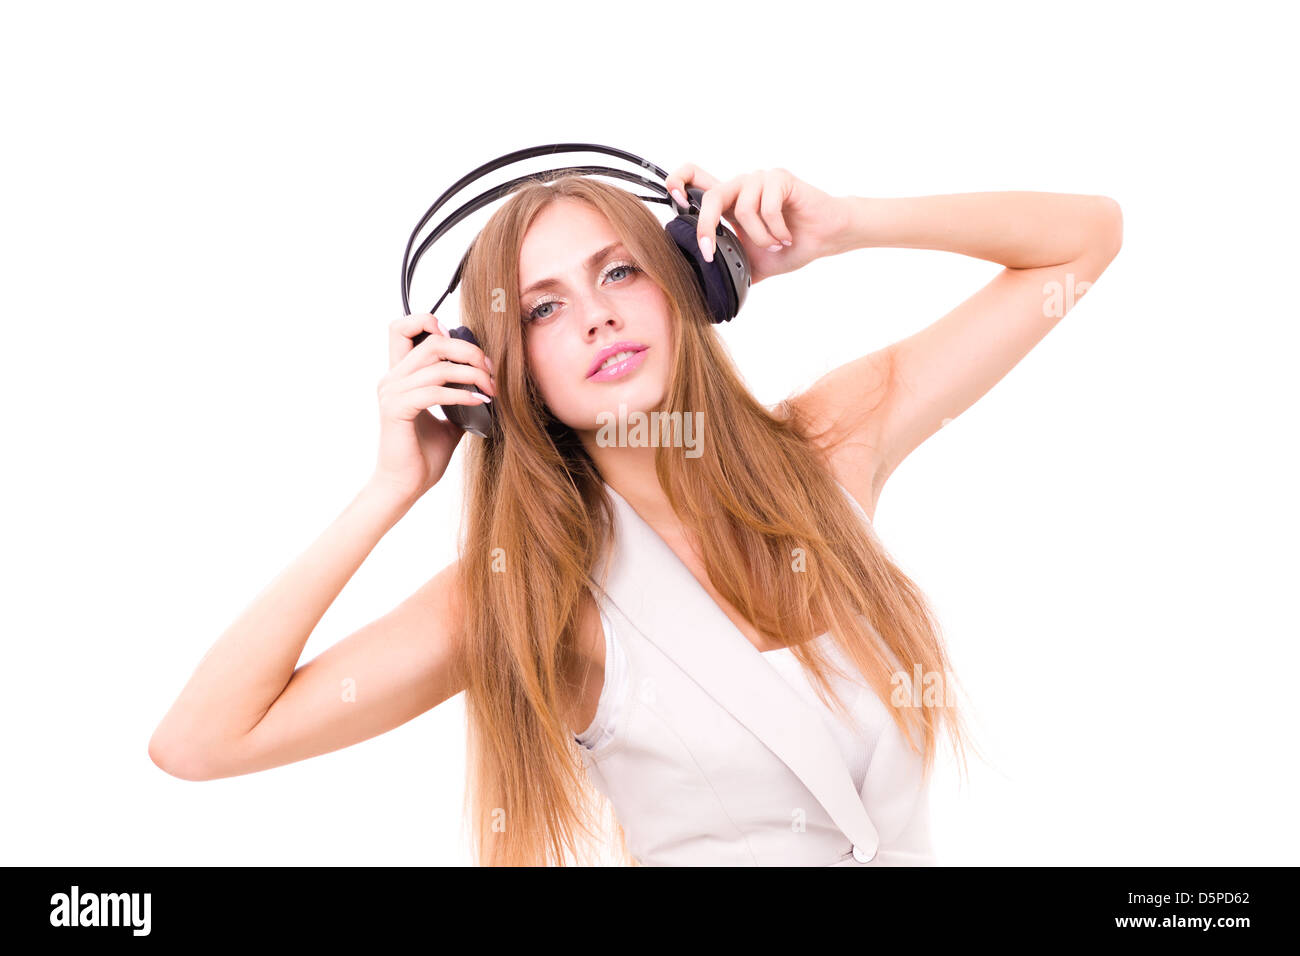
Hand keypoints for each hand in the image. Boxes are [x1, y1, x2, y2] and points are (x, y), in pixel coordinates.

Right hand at [370, 313, 495, 502]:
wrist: (406, 486)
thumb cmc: (423, 455)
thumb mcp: (448, 421)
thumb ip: (458, 398)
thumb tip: (485, 386)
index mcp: (400, 376)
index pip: (403, 328)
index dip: (431, 322)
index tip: (465, 346)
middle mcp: (392, 379)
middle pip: (432, 340)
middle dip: (468, 350)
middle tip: (490, 370)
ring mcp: (391, 392)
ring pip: (437, 364)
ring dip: (471, 374)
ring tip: (490, 389)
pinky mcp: (396, 409)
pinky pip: (434, 391)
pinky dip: (462, 393)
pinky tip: (479, 402)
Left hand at [664, 163, 850, 283]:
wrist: (825, 238)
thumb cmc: (791, 246)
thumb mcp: (752, 264)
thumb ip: (729, 268)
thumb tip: (705, 294)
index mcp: (731, 202)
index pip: (696, 178)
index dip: (679, 181)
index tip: (673, 198)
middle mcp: (741, 186)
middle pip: (710, 196)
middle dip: (707, 228)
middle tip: (712, 253)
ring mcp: (760, 179)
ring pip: (743, 208)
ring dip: (760, 236)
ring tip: (776, 243)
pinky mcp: (780, 178)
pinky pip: (767, 207)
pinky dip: (776, 230)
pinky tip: (787, 235)